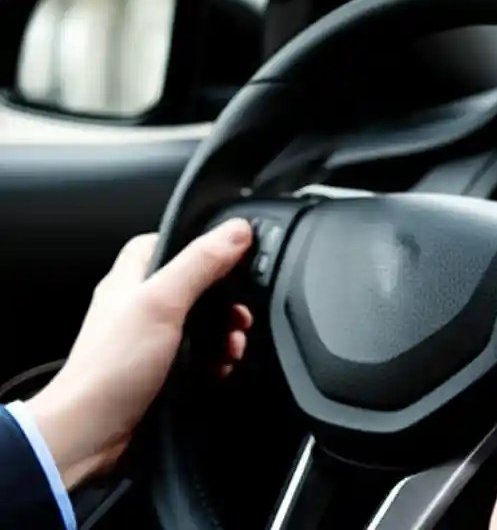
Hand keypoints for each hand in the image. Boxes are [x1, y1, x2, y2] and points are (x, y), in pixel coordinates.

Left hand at [25, 219, 254, 489]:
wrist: (91, 430)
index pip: (167, 241)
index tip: (233, 252)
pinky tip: (222, 366)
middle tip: (240, 308)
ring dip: (224, 331)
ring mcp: (148, 338)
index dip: (200, 242)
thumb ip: (200, 263)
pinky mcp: (159, 368)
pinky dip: (215, 358)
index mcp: (131, 279)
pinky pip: (198, 354)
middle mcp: (139, 306)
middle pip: (194, 284)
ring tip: (234, 342)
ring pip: (200, 321)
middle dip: (225, 296)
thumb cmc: (111, 368)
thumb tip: (236, 230)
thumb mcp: (162, 303)